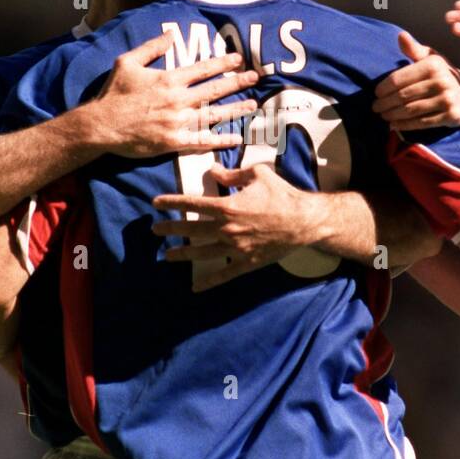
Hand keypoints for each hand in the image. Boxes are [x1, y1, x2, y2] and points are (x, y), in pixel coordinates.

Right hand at [85, 34, 259, 157]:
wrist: (101, 126)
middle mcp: (178, 99)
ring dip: (235, 109)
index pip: (203, 69)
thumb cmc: (113, 93)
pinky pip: (202, 141)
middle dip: (237, 82)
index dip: (223, 63)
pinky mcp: (173, 142)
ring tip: (253, 105)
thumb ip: (151, 47)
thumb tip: (171, 35)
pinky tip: (236, 138)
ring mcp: (177, 122)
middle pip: (214, 89)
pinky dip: (220, 140)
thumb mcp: (128, 62)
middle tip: (255, 78)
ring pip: (213, 114)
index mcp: (169, 79)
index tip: (239, 59)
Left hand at [152, 163, 323, 290]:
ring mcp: (235, 249)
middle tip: (155, 230)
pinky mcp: (246, 262)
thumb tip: (213, 171)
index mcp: (227, 207)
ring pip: (202, 253)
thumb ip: (232, 174)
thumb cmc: (282, 195)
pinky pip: (224, 274)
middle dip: (170, 229)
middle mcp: (227, 229)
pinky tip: (195, 287)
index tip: (156, 203)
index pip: (192, 204)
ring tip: (167, 255)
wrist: (304, 221)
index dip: (172, 202)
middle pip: (192, 230)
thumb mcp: (258, 175)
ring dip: (183, 254)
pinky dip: (209, 282)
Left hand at [373, 32, 459, 131]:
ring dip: (392, 115)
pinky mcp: (452, 115)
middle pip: (403, 95)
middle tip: (375, 107)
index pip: (400, 78)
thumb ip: (414, 49)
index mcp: (434, 64)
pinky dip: (405, 125)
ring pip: (411, 110)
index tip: (376, 94)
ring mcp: (448, 98)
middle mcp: (442, 80)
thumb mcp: (431, 59)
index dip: (384, 88)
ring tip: (383, 116)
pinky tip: (394, 125)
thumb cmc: (442, 75)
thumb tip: (400, 35)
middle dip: (385, 103)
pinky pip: (422, 122)